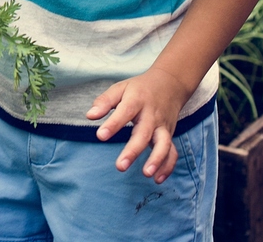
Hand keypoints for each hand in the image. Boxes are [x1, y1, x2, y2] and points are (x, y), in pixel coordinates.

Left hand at [86, 67, 188, 182]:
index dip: (113, 124)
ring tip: (146, 174)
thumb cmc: (139, 88)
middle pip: (144, 134)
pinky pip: (173, 152)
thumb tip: (90, 116)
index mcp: (137, 101)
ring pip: (164, 144)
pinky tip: (157, 179)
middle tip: (120, 166)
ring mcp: (163, 127)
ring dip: (157, 160)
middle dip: (133, 151)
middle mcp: (152, 115)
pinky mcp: (169, 135)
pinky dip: (168, 166)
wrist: (169, 84)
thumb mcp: (120, 88)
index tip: (100, 136)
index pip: (124, 112)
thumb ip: (104, 101)